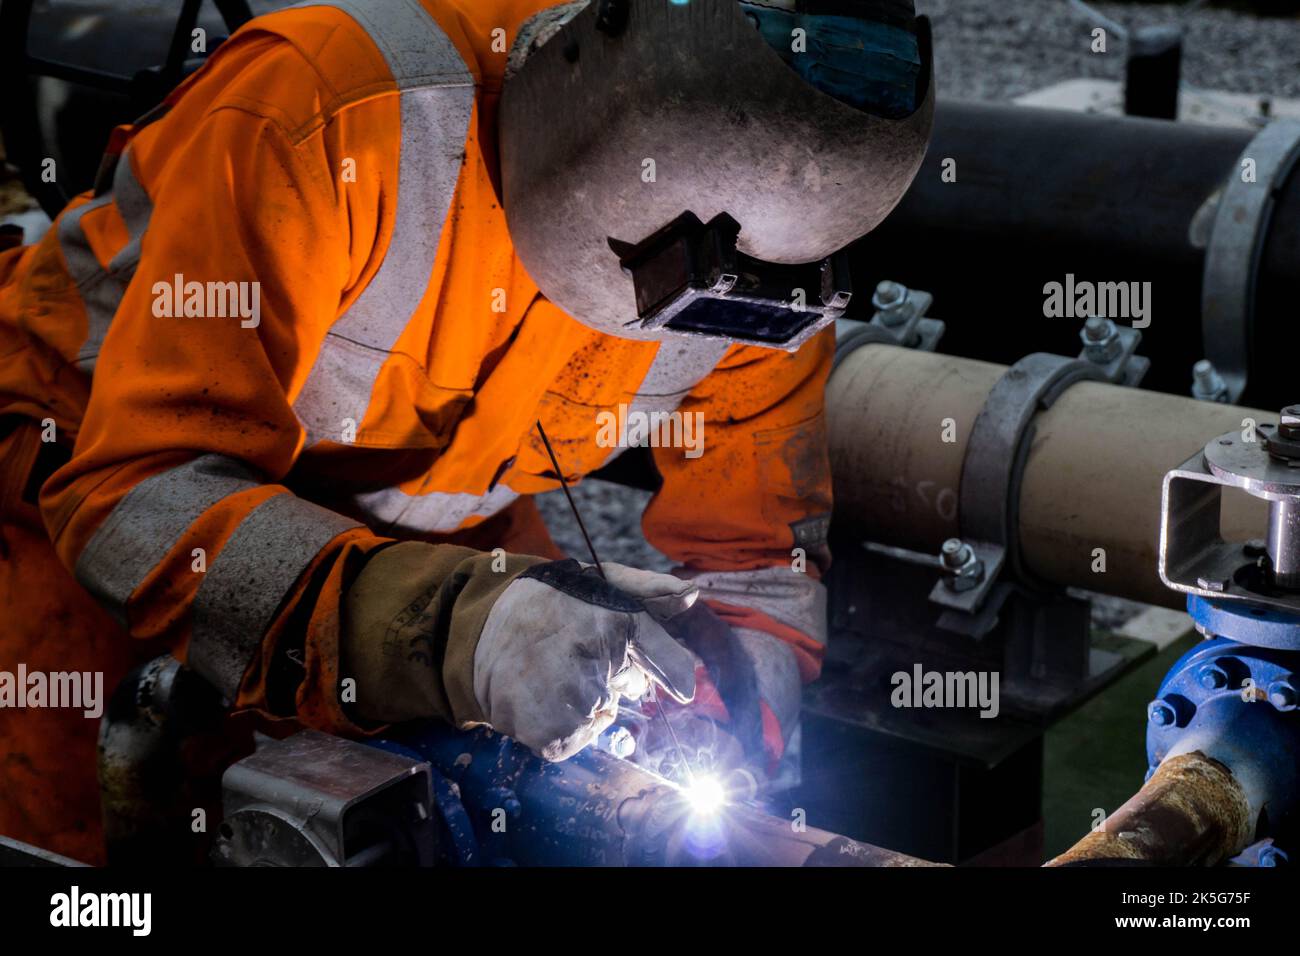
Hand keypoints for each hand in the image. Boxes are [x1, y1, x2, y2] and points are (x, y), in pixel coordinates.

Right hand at [473, 560, 698, 760]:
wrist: (479, 628)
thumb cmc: (549, 604)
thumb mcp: (600, 584)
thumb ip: (648, 590)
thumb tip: (692, 592)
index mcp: (610, 617)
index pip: (661, 651)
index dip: (674, 668)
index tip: (682, 686)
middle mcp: (592, 659)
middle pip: (629, 686)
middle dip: (612, 674)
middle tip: (575, 653)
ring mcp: (569, 700)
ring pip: (601, 713)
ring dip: (585, 701)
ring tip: (552, 673)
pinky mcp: (550, 734)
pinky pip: (574, 741)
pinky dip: (562, 727)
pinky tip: (541, 697)